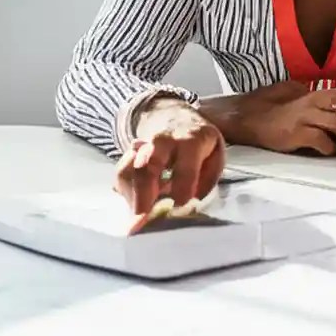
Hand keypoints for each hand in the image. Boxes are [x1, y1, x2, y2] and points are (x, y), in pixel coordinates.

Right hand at [116, 97, 224, 231]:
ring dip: (132, 197)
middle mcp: (162, 141)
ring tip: (139, 215)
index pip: (185, 168)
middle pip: (148, 167)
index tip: (179, 207)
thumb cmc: (198, 143)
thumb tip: (190, 205)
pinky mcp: (129, 155)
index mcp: (191, 141)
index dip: (182, 189)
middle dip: (144, 195)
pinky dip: (125, 192)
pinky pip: (121, 173)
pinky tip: (136, 203)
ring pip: (128, 170)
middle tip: (144, 219)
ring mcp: (141, 146)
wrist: (173, 115)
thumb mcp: (214, 155)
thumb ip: (205, 180)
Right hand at [208, 80, 335, 155]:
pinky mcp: (294, 133)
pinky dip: (331, 148)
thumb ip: (322, 105)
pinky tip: (331, 153)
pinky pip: (321, 140)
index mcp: (319, 94)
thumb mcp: (303, 100)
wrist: (247, 117)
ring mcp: (304, 117)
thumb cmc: (276, 111)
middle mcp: (314, 102)